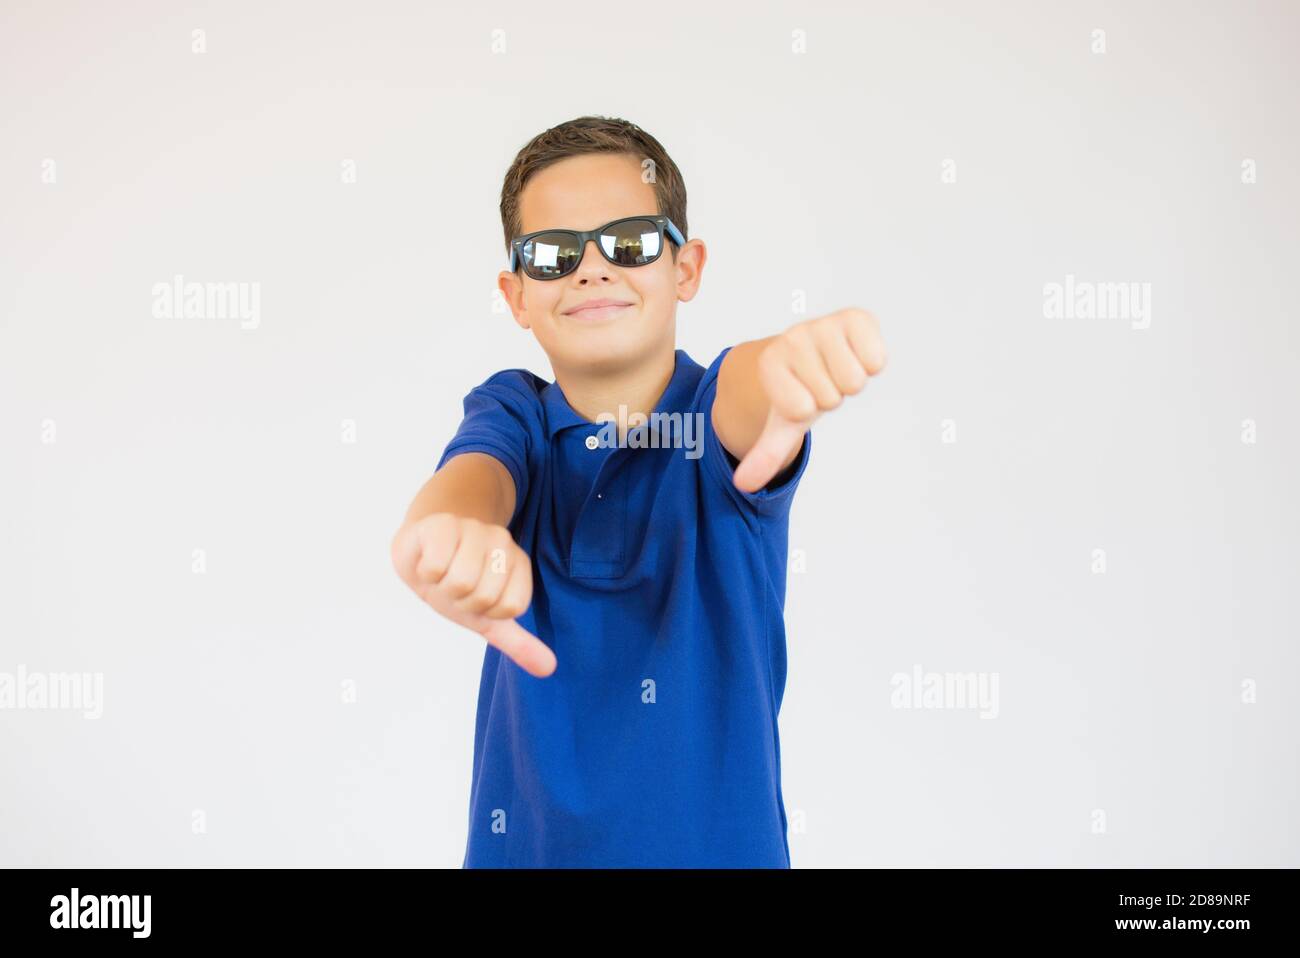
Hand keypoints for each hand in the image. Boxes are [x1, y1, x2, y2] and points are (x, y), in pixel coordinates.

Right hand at [391, 514, 555, 677]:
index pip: (511, 607)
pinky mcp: (443, 524)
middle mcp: (501, 543)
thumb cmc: (456, 583)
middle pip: (484, 597)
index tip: (476, 599)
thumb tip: (549, 669)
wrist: (420, 550)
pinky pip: (435, 567)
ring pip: (460, 582)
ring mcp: (474, 529)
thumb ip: (518, 643)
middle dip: (461, 602)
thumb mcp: (487, 618)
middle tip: (454, 586)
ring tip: (441, 573)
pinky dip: (425, 573)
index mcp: (518, 564)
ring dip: (442, 587)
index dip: (487, 613)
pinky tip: (427, 560)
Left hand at [732, 308, 886, 492]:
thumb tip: (743, 485)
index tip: (799, 394)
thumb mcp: (782, 423)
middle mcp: (792, 338)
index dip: (807, 408)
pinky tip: (856, 353)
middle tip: (822, 381)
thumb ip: (763, 454)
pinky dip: (872, 363)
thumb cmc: (799, 389)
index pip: (802, 409)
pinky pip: (876, 359)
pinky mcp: (856, 317)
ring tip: (836, 369)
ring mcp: (823, 324)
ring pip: (854, 381)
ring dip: (850, 382)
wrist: (815, 352)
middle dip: (831, 396)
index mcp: (769, 363)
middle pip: (832, 397)